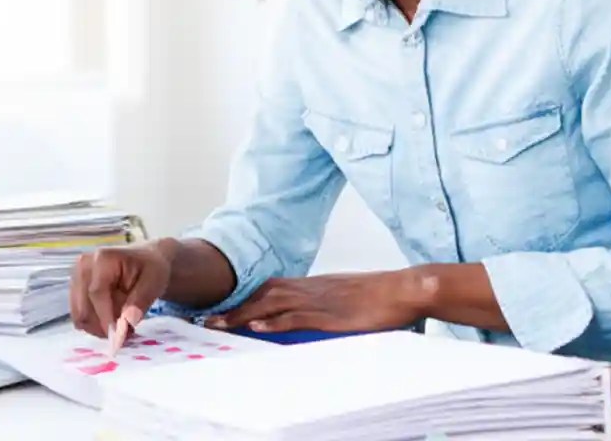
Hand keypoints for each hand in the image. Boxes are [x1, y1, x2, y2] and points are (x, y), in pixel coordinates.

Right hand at [69, 242, 173, 338]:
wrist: (144, 260)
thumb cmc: (150, 268)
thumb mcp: (154, 282)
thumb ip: (141, 301)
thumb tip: (127, 323)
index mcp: (102, 259)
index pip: (96, 293)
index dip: (105, 318)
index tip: (119, 337)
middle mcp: (83, 266)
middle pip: (83, 308)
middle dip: (103, 326)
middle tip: (126, 333)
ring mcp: (76, 278)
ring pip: (79, 316)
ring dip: (99, 327)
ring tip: (121, 324)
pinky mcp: (74, 290)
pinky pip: (80, 316)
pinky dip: (95, 324)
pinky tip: (112, 319)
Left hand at [205, 271, 429, 333]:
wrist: (405, 289)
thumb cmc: (379, 295)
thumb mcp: (344, 297)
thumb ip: (323, 302)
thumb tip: (308, 312)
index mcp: (312, 284)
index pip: (268, 287)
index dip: (242, 296)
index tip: (221, 306)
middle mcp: (309, 288)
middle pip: (261, 294)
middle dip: (233, 307)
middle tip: (206, 319)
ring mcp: (318, 300)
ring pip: (271, 304)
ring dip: (243, 314)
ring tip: (218, 325)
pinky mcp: (330, 314)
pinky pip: (297, 317)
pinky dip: (274, 321)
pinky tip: (257, 326)